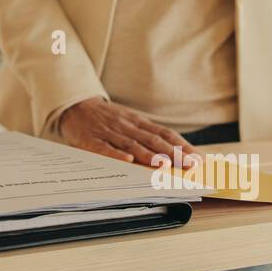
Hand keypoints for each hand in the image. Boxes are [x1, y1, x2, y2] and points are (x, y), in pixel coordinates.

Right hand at [58, 98, 203, 166]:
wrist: (73, 105)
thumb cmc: (104, 118)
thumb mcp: (127, 120)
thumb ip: (146, 134)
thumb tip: (172, 152)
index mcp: (137, 122)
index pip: (164, 133)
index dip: (182, 145)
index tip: (198, 158)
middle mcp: (126, 126)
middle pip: (153, 140)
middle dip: (173, 153)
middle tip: (190, 165)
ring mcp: (109, 132)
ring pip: (132, 144)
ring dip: (149, 155)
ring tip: (164, 165)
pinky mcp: (92, 140)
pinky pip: (105, 148)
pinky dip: (116, 155)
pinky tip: (127, 161)